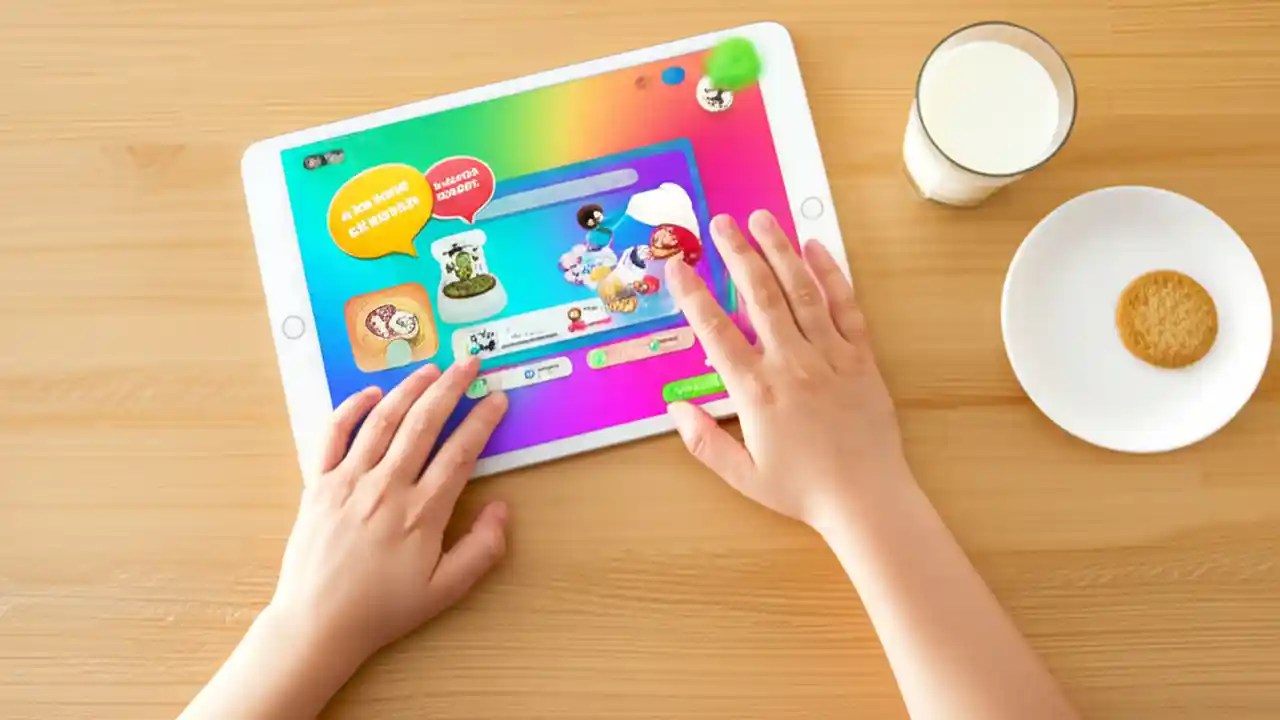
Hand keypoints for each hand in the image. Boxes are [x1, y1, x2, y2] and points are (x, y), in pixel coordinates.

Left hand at [269, 358, 509, 663]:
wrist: (317, 623)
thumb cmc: (383, 609)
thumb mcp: (445, 590)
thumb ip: (481, 549)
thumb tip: (501, 508)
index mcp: (422, 513)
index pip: (460, 453)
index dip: (482, 421)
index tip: (496, 399)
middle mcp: (386, 488)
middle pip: (424, 423)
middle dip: (450, 388)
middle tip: (469, 363)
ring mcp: (349, 481)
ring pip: (383, 420)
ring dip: (409, 388)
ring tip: (430, 368)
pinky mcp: (318, 484)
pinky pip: (333, 434)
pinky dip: (351, 408)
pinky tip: (371, 393)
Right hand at [665, 211, 905, 531]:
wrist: (866, 499)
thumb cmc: (803, 491)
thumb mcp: (742, 475)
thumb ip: (704, 440)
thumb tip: (676, 407)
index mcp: (756, 391)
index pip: (715, 330)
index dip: (693, 294)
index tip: (678, 266)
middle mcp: (791, 364)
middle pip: (759, 295)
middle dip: (737, 253)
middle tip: (720, 223)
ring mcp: (829, 356)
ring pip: (801, 291)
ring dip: (780, 250)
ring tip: (763, 218)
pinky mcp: (861, 358)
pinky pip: (845, 307)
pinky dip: (831, 274)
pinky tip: (815, 248)